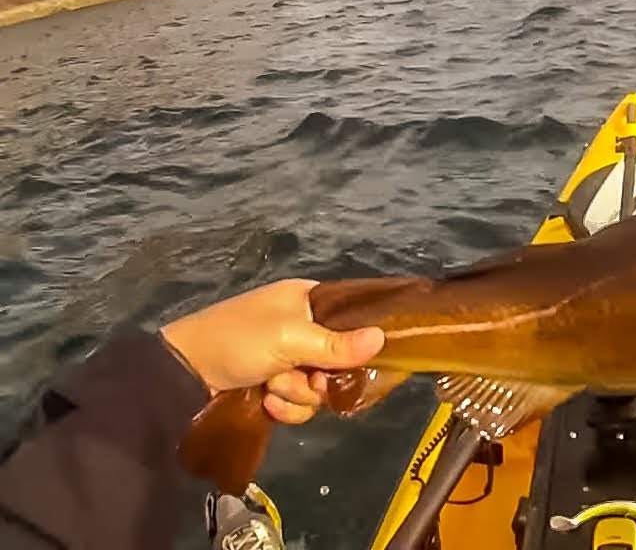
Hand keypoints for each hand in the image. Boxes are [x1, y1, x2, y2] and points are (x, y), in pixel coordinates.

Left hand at [160, 279, 384, 424]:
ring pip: (320, 386)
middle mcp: (303, 327)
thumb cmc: (238, 341)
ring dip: (298, 393)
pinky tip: (266, 401)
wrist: (181, 373)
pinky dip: (285, 407)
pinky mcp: (274, 384)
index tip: (358, 361)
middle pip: (341, 359)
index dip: (360, 341)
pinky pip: (300, 402)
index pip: (353, 317)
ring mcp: (288, 358)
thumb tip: (383, 338)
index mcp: (309, 301)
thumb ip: (337, 344)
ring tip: (273, 387)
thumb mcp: (290, 339)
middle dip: (322, 376)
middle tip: (310, 379)